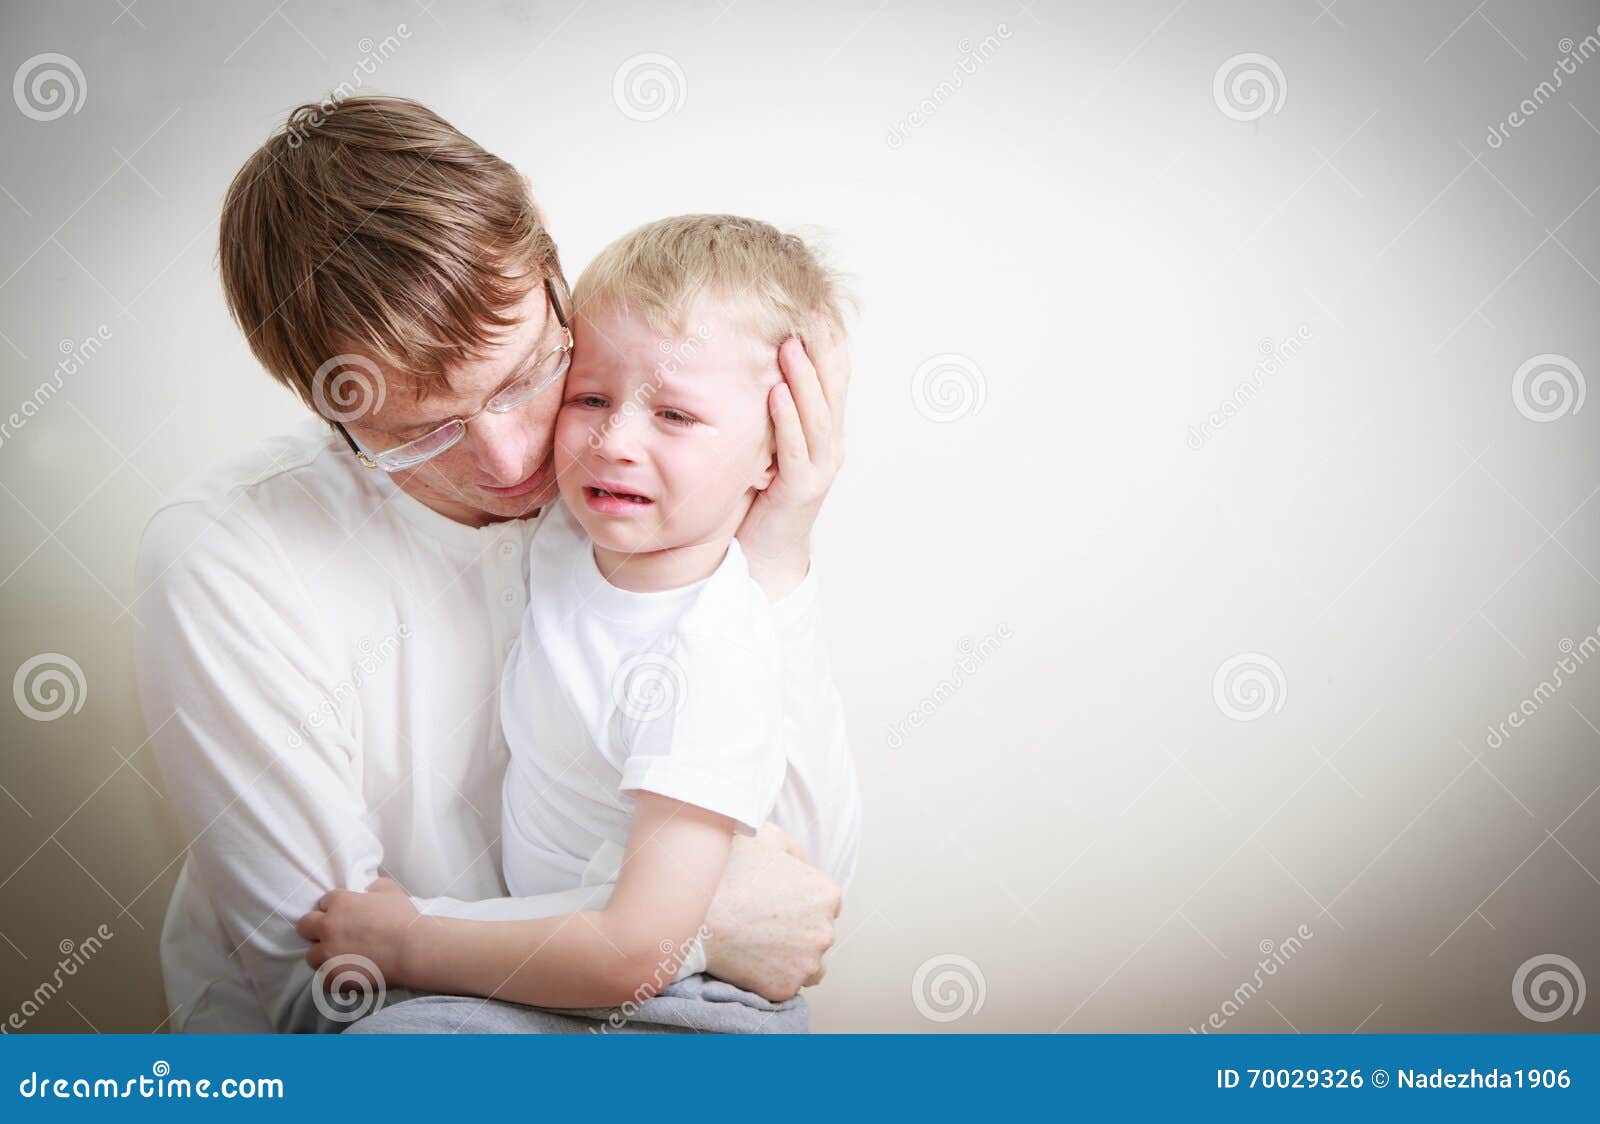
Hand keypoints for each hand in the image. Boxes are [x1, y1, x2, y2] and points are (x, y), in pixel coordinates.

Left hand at [297, 876, 419, 988]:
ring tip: (341, 958)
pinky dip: (333, 979)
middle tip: (334, 935)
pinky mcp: (334, 975)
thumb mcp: (391, 890)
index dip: (334, 909)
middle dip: (316, 930)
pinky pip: (323, 980)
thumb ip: (373, 886)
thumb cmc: (404, 919)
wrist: (412, 950)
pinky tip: (346, 975)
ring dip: (324, 956)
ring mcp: (328, 953)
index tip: (345, 916)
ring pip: (311, 956)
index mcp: (340, 903)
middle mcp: (328, 926)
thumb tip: (368, 890)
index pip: (323, 902)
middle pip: (305, 926)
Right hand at [701, 823, 842, 1001]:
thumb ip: (790, 845)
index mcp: (826, 894)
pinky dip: (773, 977)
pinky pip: (786, 985)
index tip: (777, 903)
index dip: (800, 902)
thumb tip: (798, 860)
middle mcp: (825, 931)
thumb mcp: (763, 835)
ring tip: (761, 946)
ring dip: (793, 958)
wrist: (695, 914)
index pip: (824, 903)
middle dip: (798, 930)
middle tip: (764, 924)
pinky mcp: (786, 988)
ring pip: (809, 964)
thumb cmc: (727, 871)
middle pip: (818, 933)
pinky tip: (752, 962)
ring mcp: (807, 963)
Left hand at [737, 321, 850, 598]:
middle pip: (833, 384)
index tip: (812, 297)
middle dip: (820, 344)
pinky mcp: (800, 490)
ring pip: (818, 413)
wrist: (763, 552)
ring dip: (803, 376)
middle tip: (806, 306)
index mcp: (825, 425)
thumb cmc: (758, 491)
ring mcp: (819, 466)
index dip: (827, 334)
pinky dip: (787, 420)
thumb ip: (764, 401)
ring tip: (790, 342)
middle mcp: (830, 441)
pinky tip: (775, 393)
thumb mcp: (764, 436)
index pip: (833, 370)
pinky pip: (796, 450)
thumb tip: (743, 349)